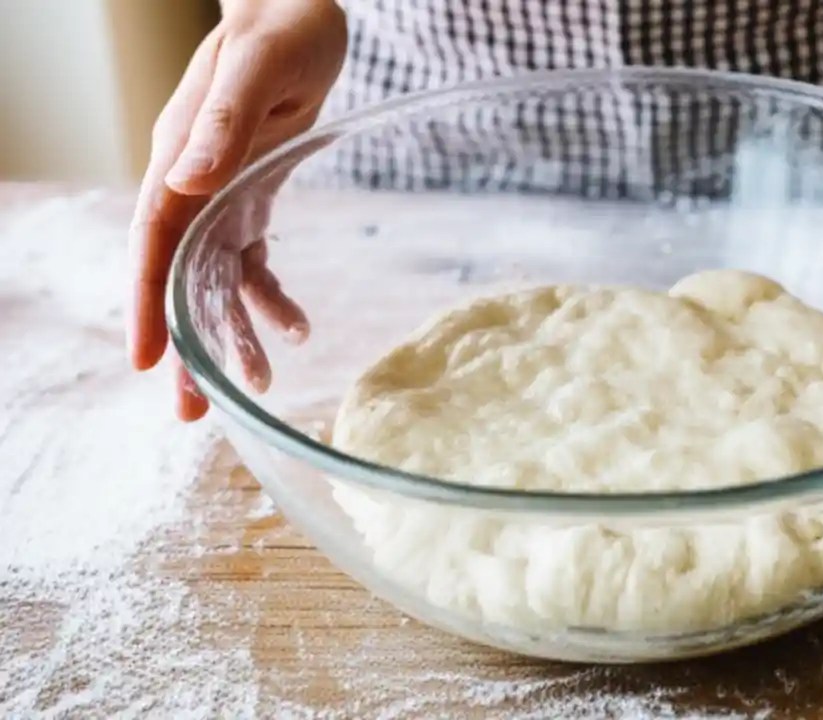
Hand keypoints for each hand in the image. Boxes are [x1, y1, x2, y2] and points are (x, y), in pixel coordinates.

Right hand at [127, 0, 345, 420]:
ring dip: (230, 332)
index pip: (153, 241)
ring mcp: (220, 191)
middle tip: (195, 412)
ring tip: (256, 384)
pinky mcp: (252, 192)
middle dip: (185, 343)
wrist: (303, 5)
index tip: (149, 362)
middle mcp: (192, 183)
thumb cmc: (281, 26)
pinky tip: (297, 327)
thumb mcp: (257, 67)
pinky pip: (252, 257)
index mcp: (179, 157)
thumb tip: (188, 181)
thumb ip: (222, 124)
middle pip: (178, 275)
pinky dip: (269, 297)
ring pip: (215, 278)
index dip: (147, 303)